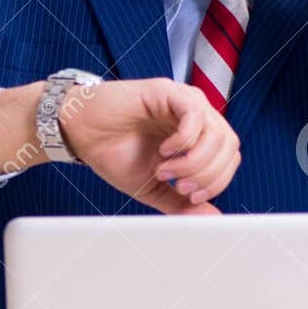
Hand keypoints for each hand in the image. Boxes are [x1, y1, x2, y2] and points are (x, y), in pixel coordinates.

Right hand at [60, 77, 239, 214]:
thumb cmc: (112, 152)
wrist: (78, 132)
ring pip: (217, 132)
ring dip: (195, 160)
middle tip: (180, 186)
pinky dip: (185, 140)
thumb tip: (213, 218)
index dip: (217, 181)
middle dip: (208, 174)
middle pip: (229, 144)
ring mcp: (183, 100)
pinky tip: (164, 151)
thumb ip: (182, 202)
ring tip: (166, 171)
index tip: (188, 195)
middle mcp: (195, 114)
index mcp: (196, 134)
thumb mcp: (153, 187)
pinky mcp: (167, 91)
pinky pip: (195, 115)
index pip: (228, 156)